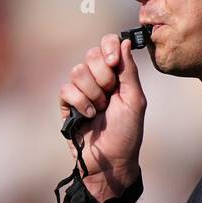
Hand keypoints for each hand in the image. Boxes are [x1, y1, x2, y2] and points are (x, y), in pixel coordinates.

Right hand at [58, 34, 145, 186]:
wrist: (111, 160)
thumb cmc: (127, 134)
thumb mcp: (135, 101)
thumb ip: (129, 71)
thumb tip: (126, 41)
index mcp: (116, 75)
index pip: (108, 45)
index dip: (108, 47)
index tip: (113, 62)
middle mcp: (97, 79)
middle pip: (91, 55)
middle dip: (103, 75)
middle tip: (110, 95)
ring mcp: (81, 91)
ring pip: (78, 71)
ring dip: (93, 93)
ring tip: (100, 110)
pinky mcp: (67, 104)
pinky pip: (67, 89)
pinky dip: (80, 102)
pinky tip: (89, 116)